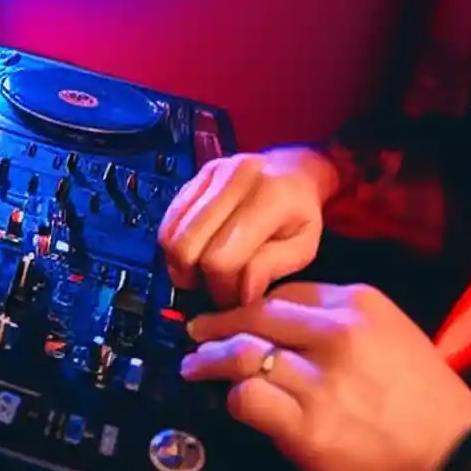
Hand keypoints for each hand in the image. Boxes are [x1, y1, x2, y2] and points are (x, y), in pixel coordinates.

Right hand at [158, 148, 339, 305]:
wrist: (291, 172)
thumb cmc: (300, 216)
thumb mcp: (302, 248)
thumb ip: (270, 269)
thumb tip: (240, 293)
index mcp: (269, 197)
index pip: (222, 257)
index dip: (221, 288)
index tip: (233, 299)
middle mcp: (234, 178)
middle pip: (189, 246)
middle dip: (196, 278)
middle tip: (214, 288)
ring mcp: (210, 174)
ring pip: (172, 234)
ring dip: (180, 264)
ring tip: (201, 274)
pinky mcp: (194, 177)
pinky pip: (168, 220)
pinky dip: (173, 246)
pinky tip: (192, 256)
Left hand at [182, 282, 470, 470]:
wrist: (451, 450)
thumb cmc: (421, 394)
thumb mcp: (389, 331)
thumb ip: (335, 317)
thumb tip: (274, 316)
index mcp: (358, 304)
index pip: (284, 292)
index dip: (248, 303)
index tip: (229, 312)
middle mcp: (337, 335)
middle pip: (255, 317)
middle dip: (216, 324)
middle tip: (195, 331)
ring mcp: (321, 382)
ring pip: (243, 355)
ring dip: (210, 360)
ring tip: (196, 364)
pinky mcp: (308, 427)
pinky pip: (250, 399)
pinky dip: (234, 397)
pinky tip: (232, 400)